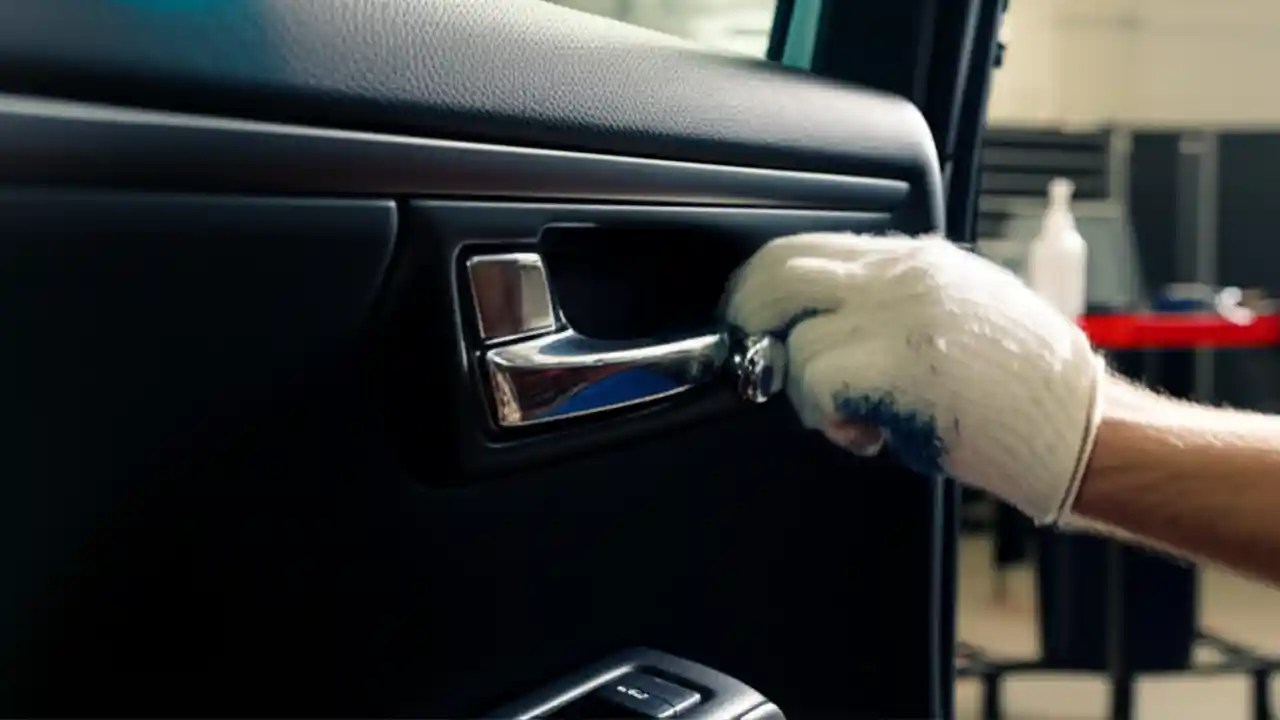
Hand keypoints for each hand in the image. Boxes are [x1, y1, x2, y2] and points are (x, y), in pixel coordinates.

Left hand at [724, 233, 1103, 523]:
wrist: (1079, 426)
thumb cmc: (1021, 387)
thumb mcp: (956, 313)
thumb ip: (885, 306)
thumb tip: (814, 326)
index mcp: (914, 259)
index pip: (803, 247)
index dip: (758, 287)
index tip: (749, 322)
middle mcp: (903, 275)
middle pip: (777, 273)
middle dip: (750, 324)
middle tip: (757, 365)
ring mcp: (900, 316)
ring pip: (792, 338)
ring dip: (800, 390)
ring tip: (845, 415)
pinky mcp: (899, 366)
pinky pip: (815, 382)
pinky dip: (825, 418)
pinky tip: (867, 433)